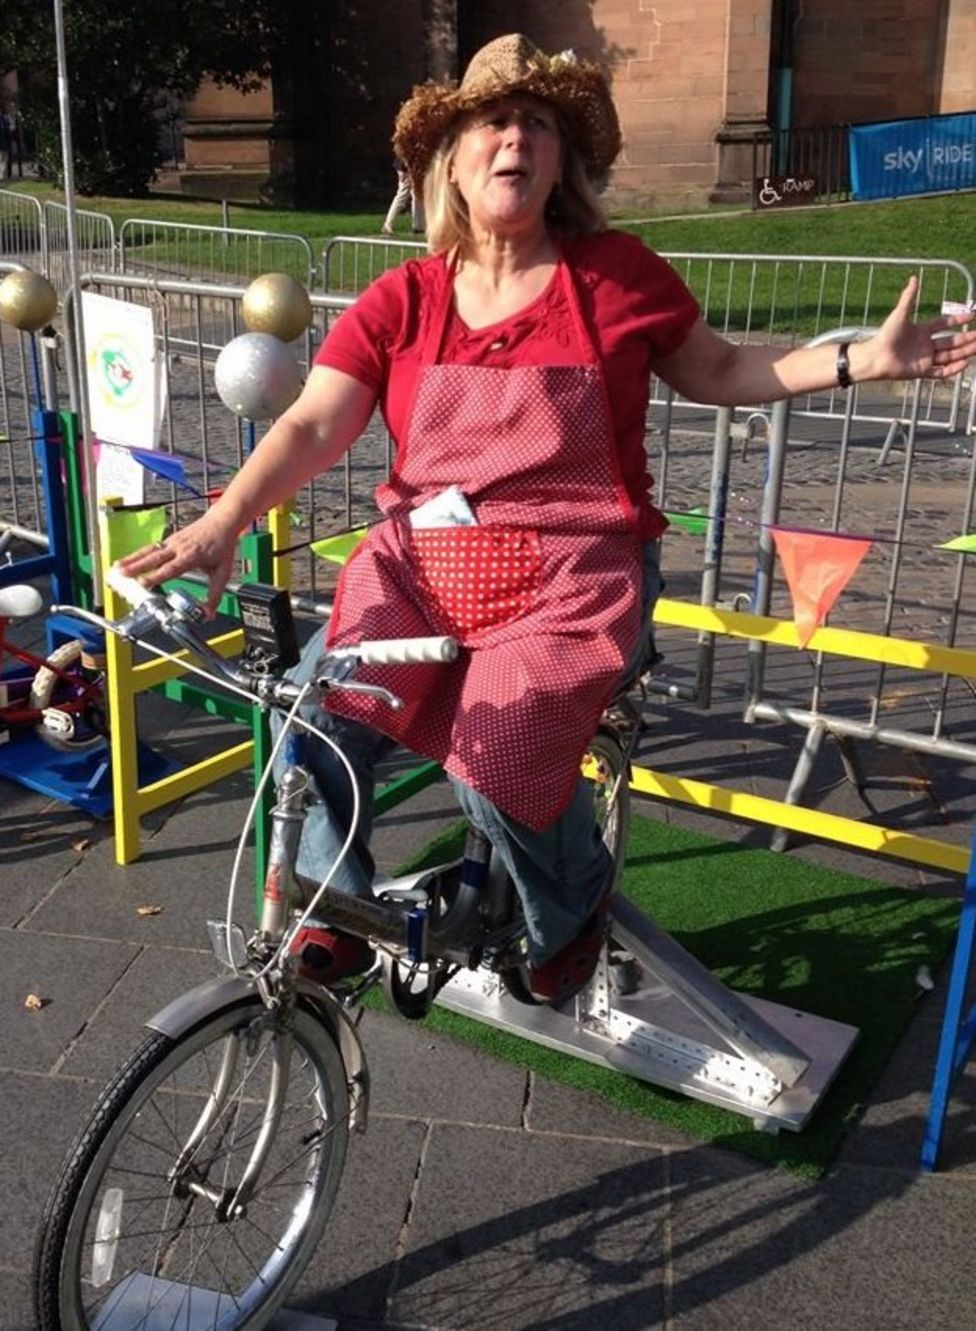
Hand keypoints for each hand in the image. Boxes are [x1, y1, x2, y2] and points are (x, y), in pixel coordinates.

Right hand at [116, 511, 238, 616]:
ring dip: (131, 559)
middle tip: (121, 575)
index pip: (171, 568)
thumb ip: (215, 595)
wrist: (222, 521)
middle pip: (154, 558)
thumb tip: (208, 613)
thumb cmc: (222, 545)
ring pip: (149, 551)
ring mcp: (172, 542)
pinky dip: (137, 554)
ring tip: (116, 568)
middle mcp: (179, 548)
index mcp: (192, 556)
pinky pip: (150, 548)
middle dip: (136, 567)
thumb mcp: (223, 572)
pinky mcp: (169, 540)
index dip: (157, 576)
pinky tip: (126, 561)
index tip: (143, 584)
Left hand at [868, 276, 975, 381]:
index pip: (944, 324)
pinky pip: (940, 372)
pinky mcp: (922, 371)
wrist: (875, 357)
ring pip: (950, 356)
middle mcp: (926, 345)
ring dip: (964, 352)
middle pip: (951, 341)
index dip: (957, 319)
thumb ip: (908, 297)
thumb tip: (914, 277)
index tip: (972, 315)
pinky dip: (952, 369)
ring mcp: (925, 358)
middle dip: (967, 338)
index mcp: (922, 331)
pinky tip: (965, 363)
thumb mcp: (899, 314)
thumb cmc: (885, 335)